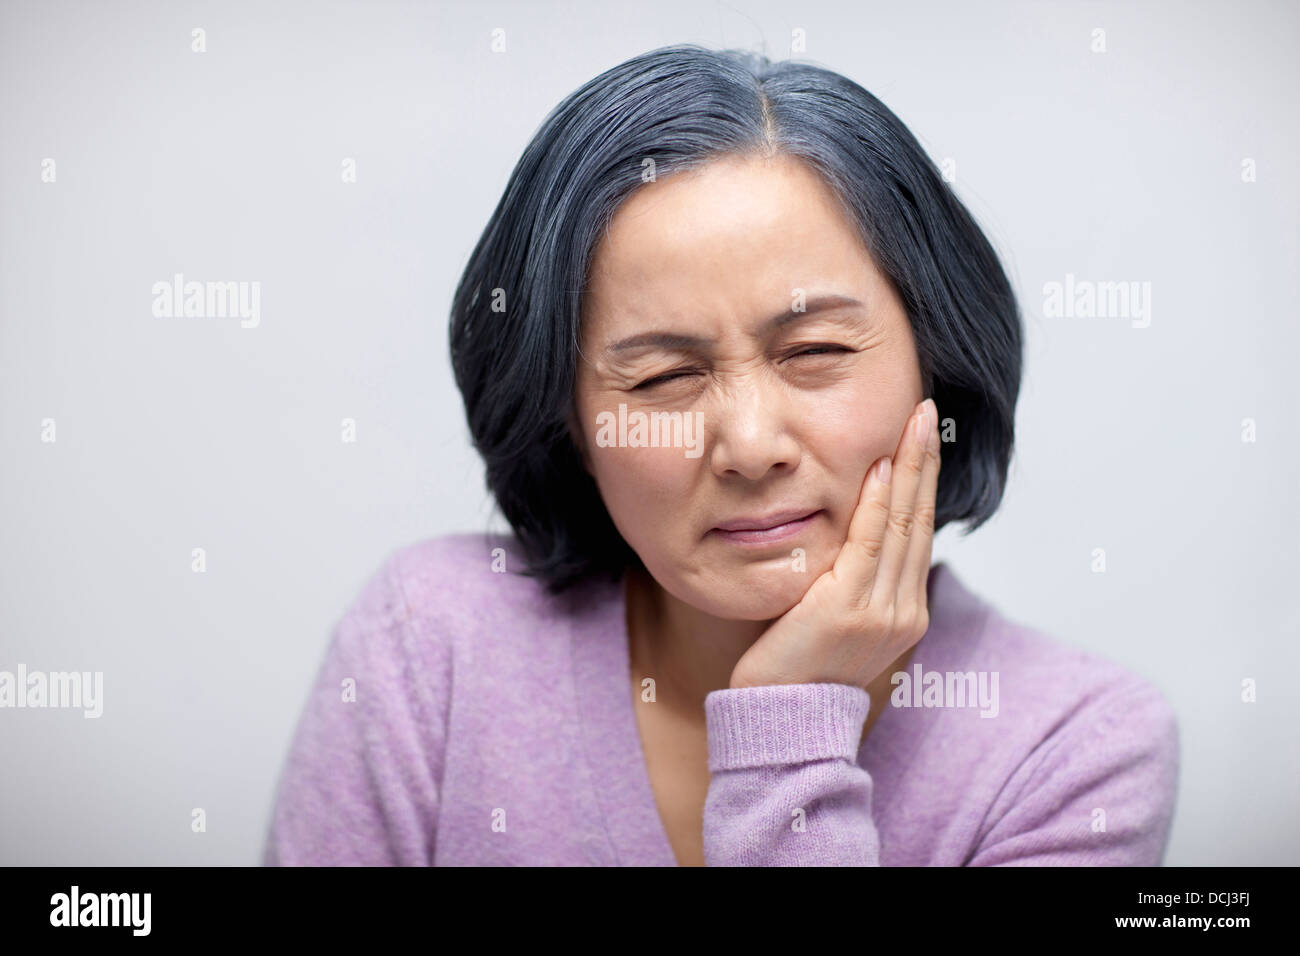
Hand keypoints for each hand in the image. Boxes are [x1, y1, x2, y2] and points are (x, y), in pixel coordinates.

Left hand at [729, 397, 940, 690]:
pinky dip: (878, 502)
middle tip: (926, 411)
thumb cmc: (794, 671)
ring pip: (904, 524)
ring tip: (913, 421)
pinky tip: (880, 466)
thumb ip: (844, 581)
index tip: (920, 438)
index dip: (921, 482)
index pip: (917, 532)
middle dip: (924, 461)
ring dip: (910, 467)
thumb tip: (841, 538)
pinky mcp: (850, 609)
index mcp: (903, 611)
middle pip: (920, 520)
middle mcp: (903, 609)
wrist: (781, 720)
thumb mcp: (830, 620)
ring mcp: (882, 610)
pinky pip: (870, 543)